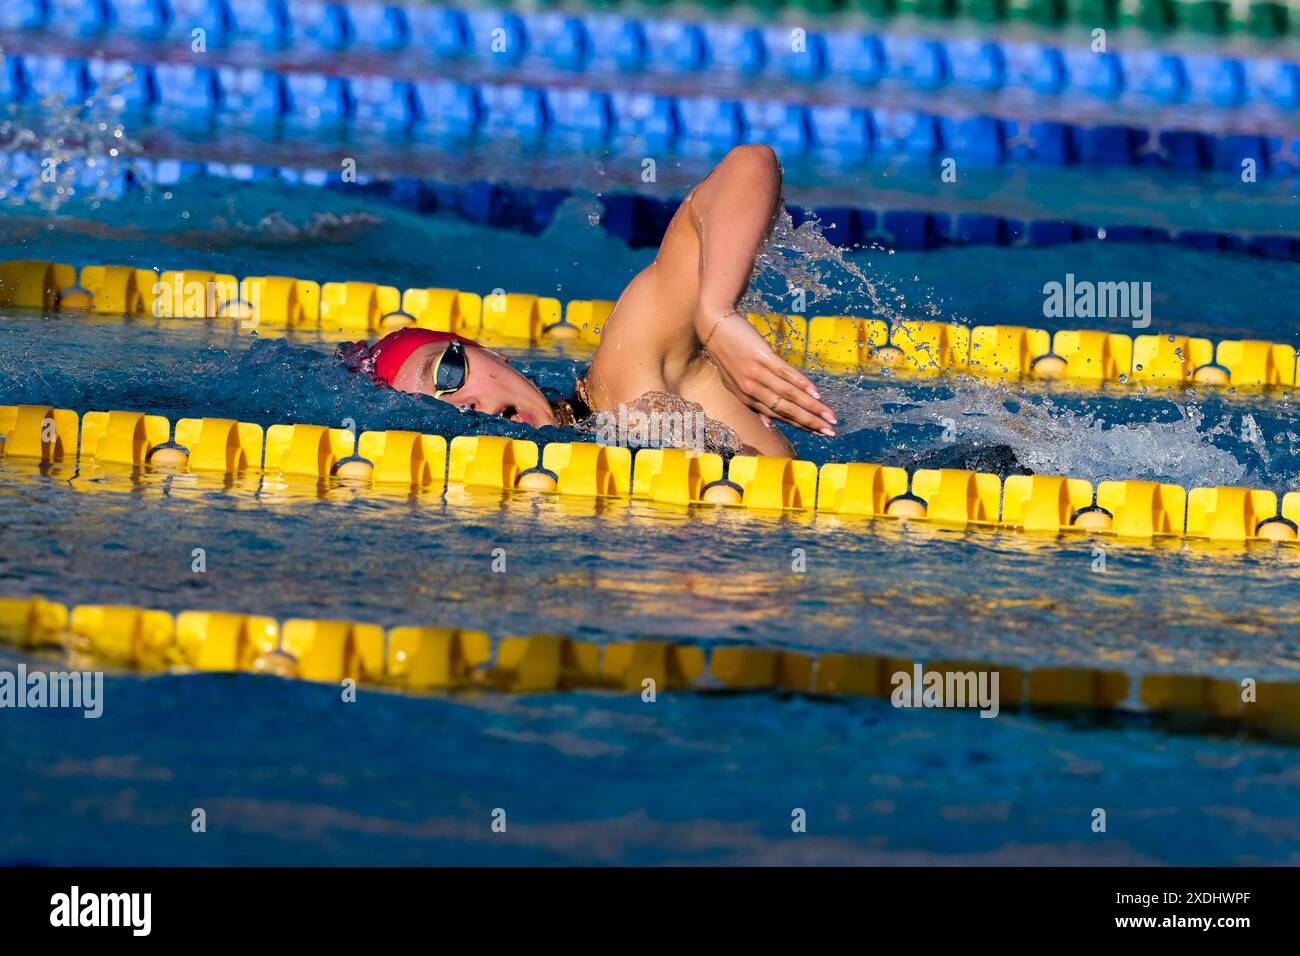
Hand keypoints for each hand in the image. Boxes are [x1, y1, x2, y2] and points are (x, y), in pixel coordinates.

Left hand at [697, 310, 837, 436]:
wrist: (713, 324)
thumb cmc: (726, 354)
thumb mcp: (734, 384)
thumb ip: (753, 405)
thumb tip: (769, 425)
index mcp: (747, 399)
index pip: (779, 417)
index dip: (801, 426)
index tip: (821, 433)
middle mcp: (751, 390)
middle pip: (786, 410)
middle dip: (811, 422)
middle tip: (831, 430)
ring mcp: (756, 373)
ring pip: (788, 394)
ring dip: (811, 406)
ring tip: (829, 415)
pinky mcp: (761, 356)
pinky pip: (784, 372)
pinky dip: (800, 383)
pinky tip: (815, 392)